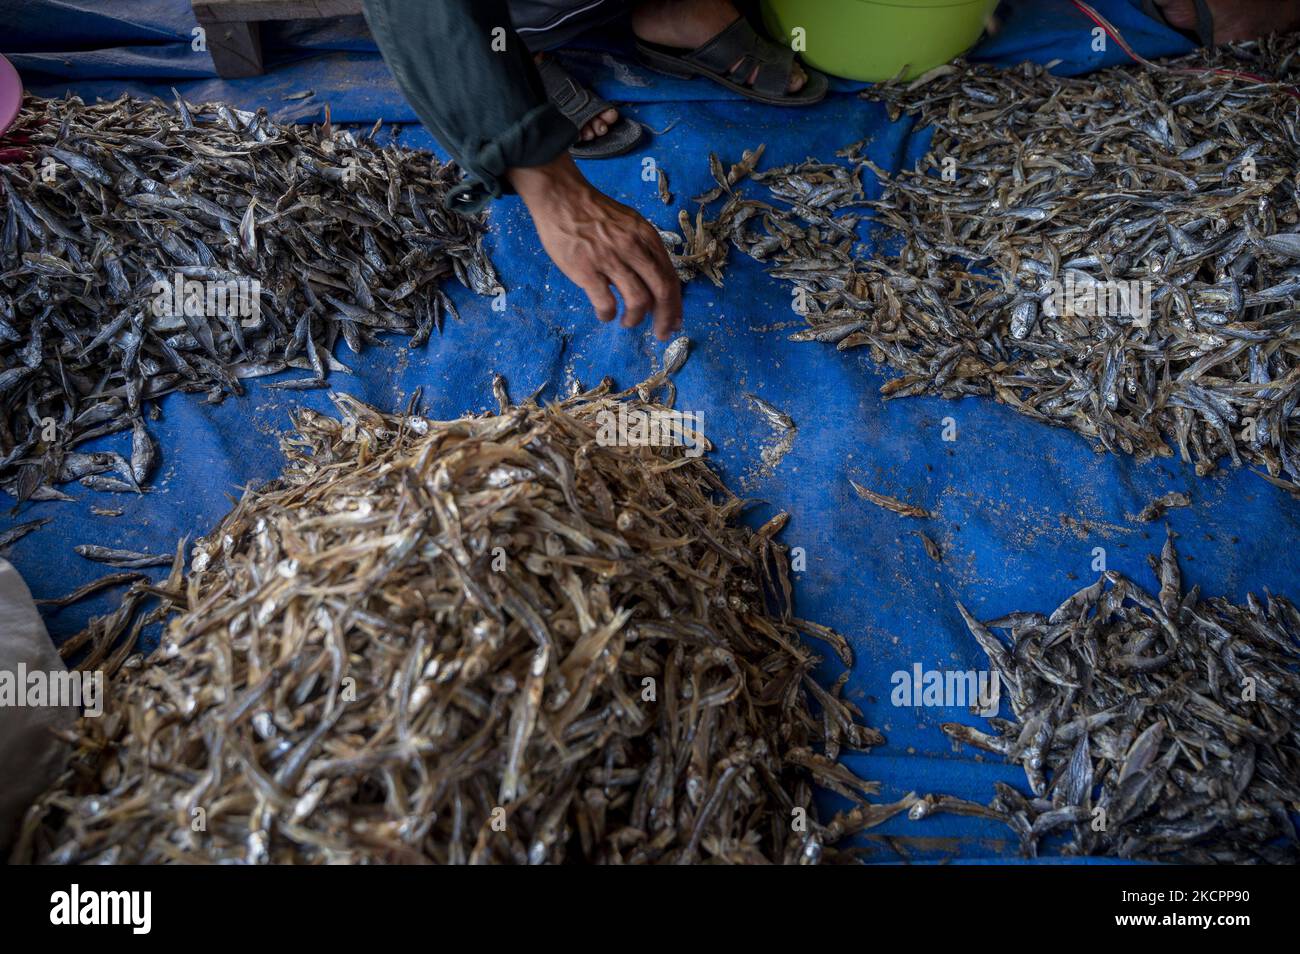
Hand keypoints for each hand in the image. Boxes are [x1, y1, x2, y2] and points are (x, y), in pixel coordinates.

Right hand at [508, 154, 682, 339]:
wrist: (561, 197)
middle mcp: (633, 247)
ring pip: (637, 300)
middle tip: (660, 333)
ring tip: (627, 322)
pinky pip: (606, 302)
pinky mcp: (586, 269)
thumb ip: (644, 250)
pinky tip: (605, 315)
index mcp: (646, 236)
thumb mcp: (630, 223)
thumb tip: (655, 284)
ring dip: (635, 319)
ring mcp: (610, 259)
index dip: (676, 304)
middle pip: (661, 291)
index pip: (670, 276)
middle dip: (665, 318)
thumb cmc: (594, 213)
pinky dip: (608, 315)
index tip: (675, 321)